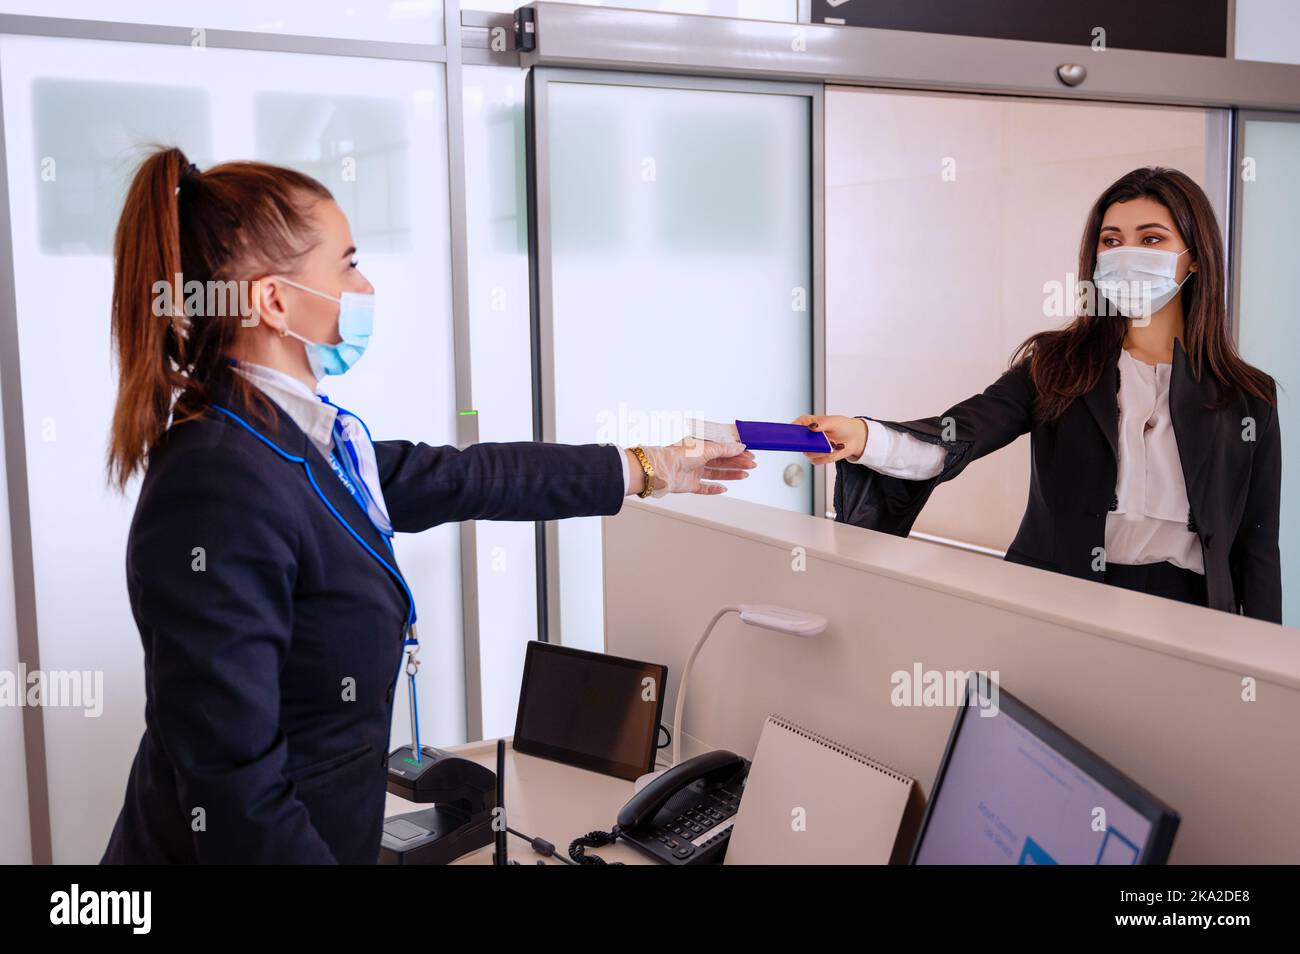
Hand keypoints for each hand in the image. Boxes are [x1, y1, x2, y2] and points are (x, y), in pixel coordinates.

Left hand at [639, 438, 754, 495]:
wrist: (662, 470)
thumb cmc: (679, 454)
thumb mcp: (707, 448)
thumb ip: (725, 449)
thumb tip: (740, 446)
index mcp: (700, 446)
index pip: (723, 449)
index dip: (737, 453)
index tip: (749, 455)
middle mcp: (697, 458)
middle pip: (722, 462)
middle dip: (737, 463)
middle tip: (751, 466)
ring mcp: (693, 472)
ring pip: (716, 474)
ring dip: (731, 474)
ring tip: (744, 475)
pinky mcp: (689, 485)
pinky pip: (704, 488)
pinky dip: (714, 489)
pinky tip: (724, 489)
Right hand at [790, 415, 867, 465]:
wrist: (854, 438)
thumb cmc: (843, 426)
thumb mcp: (834, 422)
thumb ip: (822, 423)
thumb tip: (812, 427)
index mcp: (807, 424)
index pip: (793, 427)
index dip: (789, 431)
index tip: (790, 435)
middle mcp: (806, 437)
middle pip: (796, 443)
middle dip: (806, 445)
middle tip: (816, 443)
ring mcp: (810, 448)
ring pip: (808, 453)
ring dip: (821, 451)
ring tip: (832, 444)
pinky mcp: (817, 457)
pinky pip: (816, 460)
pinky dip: (826, 457)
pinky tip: (833, 451)